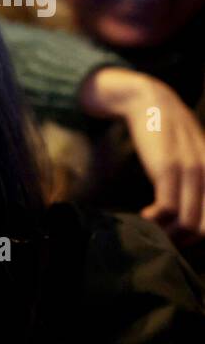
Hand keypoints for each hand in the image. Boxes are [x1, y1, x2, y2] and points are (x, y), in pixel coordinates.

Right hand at [81, 67, 204, 243]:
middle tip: (165, 240)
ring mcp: (192, 173)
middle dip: (185, 242)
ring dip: (168, 235)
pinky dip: (154, 220)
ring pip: (188, 223)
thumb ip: (197, 180)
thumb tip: (191, 214)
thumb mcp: (192, 155)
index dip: (199, 236)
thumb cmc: (168, 133)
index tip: (180, 238)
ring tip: (153, 231)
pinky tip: (145, 216)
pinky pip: (167, 209)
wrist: (150, 101)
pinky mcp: (168, 170)